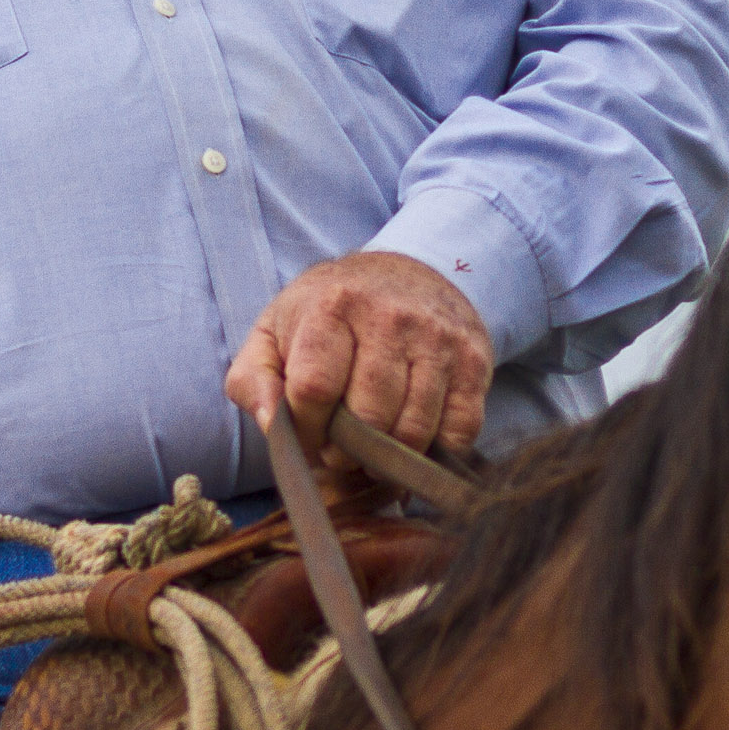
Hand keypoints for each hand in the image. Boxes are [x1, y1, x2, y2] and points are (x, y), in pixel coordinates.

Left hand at [225, 250, 492, 469]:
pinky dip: (435, 451)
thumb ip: (254, 380)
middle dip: (348, 452)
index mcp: (333, 307)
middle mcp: (390, 317)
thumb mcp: (275, 332)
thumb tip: (272, 426)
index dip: (307, 431)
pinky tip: (414, 439)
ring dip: (389, 458)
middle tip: (343, 450)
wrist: (409, 271)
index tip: (308, 436)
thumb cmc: (331, 314)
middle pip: (369, 418)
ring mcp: (438, 338)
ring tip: (374, 448)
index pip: (314, 390)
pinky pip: (460, 431)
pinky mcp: (474, 359)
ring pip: (414, 430)